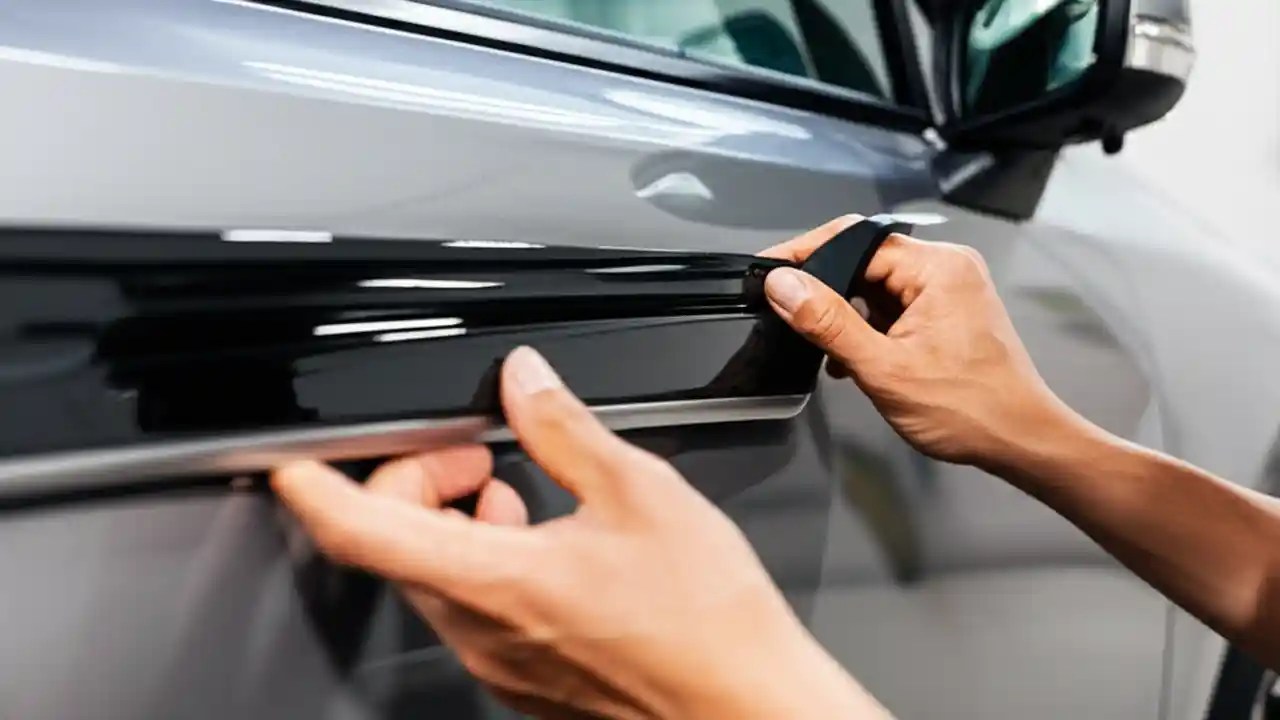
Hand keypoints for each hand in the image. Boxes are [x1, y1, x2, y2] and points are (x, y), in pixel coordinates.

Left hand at [272, 347, 886, 718]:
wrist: (751, 713)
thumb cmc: (709, 624)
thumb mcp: (641, 493)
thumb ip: (565, 429)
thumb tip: (525, 381)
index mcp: (495, 580)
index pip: (360, 530)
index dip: (312, 486)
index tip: (292, 459)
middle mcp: (482, 632)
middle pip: (394, 545)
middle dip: (419, 482)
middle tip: (476, 452)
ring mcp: (502, 665)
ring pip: (436, 576)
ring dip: (459, 522)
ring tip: (522, 496)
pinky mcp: (527, 683)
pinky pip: (475, 613)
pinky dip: (489, 564)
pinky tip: (552, 547)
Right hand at [761, 215, 1073, 466]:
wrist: (1021, 441)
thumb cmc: (966, 408)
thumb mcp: (882, 367)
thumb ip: (827, 322)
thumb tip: (781, 285)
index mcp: (937, 267)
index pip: (855, 240)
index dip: (807, 253)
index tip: (768, 273)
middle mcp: (947, 267)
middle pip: (865, 260)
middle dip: (825, 287)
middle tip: (786, 312)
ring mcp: (950, 290)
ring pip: (877, 285)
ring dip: (846, 313)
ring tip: (824, 347)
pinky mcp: (948, 313)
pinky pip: (895, 306)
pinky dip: (868, 326)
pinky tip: (851, 358)